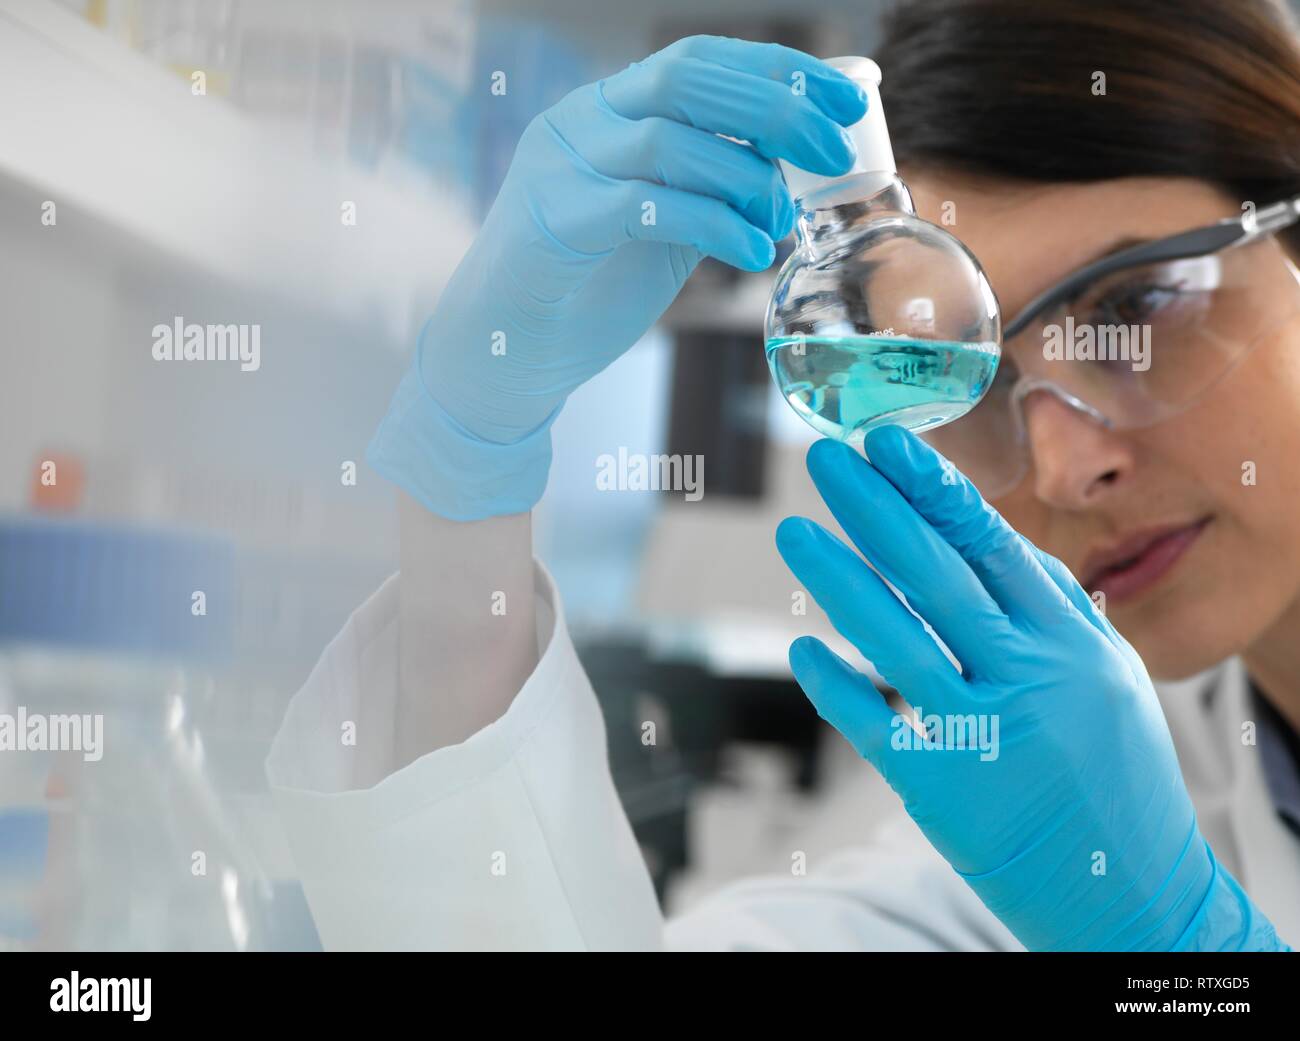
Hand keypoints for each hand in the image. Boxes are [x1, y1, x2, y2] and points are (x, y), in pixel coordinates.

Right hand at [369, 36, 868, 519]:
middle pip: (688, 79)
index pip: (701, 61)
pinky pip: (647, 205)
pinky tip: (751, 250)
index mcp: (608, 111)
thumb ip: (709, 188)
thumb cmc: (588, 288)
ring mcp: (561, 167)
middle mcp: (581, 122)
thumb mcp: (663, 224)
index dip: (779, 70)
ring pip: (668, 140)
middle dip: (776, 108)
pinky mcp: (556, 221)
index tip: (846, 98)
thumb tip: (791, 171)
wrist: (508, 352)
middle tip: (831, 152)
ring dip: (746, 177)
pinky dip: (713, 223)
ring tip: (782, 220)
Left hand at [776, 427, 1287, 950]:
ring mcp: (986, 734)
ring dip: (840, 580)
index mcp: (1072, 640)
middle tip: (825, 458)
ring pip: (897, 640)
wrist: (1136, 890)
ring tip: (793, 531)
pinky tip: (805, 649)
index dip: (932, 489)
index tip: (886, 442)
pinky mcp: (945, 790)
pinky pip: (877, 726)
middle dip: (875, 509)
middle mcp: (1031, 677)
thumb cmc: (1114, 769)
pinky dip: (837, 685)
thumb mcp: (1106, 673)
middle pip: (936, 575)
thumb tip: (983, 534)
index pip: (989, 546)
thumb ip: (1049, 605)